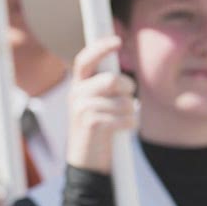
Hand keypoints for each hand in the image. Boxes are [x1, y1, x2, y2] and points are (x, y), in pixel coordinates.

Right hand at [64, 36, 135, 174]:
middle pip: (112, 80)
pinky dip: (130, 125)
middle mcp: (76, 95)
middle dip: (127, 90)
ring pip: (123, 101)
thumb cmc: (97, 132)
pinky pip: (125, 117)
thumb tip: (123, 77)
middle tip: (126, 102)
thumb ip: (105, 88)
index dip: (100, 48)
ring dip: (130, 112)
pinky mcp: (92, 124)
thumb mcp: (97, 105)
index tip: (118, 41)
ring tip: (121, 122)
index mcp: (78, 87)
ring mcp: (82, 109)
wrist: (86, 164)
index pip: (85, 60)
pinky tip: (121, 132)